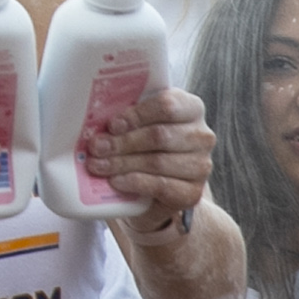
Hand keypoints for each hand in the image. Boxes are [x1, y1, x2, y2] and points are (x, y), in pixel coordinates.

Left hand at [84, 86, 215, 226]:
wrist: (158, 187)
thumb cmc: (146, 144)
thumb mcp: (139, 123)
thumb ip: (126, 117)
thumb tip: (97, 122)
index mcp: (190, 108)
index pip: (167, 105)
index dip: (137, 115)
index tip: (112, 125)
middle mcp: (201, 135)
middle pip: (160, 135)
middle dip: (123, 142)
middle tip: (96, 147)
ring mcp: (201, 165)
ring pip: (158, 161)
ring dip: (123, 163)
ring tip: (99, 165)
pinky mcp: (193, 192)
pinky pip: (161, 185)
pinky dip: (135, 182)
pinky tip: (116, 180)